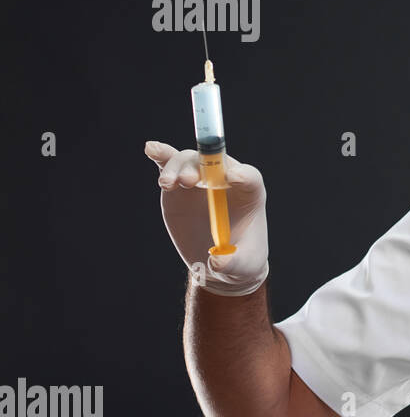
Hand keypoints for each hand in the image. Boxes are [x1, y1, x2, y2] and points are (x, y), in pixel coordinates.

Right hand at [144, 141, 269, 295]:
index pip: (250, 178)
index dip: (243, 175)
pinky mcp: (179, 185)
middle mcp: (226, 182)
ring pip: (190, 162)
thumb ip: (232, 263)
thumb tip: (217, 261)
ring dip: (179, 168)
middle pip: (216, 163)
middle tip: (187, 181)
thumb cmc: (240, 261)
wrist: (218, 262)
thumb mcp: (242, 267)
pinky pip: (171, 165)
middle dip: (203, 167)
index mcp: (250, 196)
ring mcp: (201, 181)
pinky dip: (162, 156)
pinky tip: (152, 149)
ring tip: (168, 183)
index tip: (234, 178)